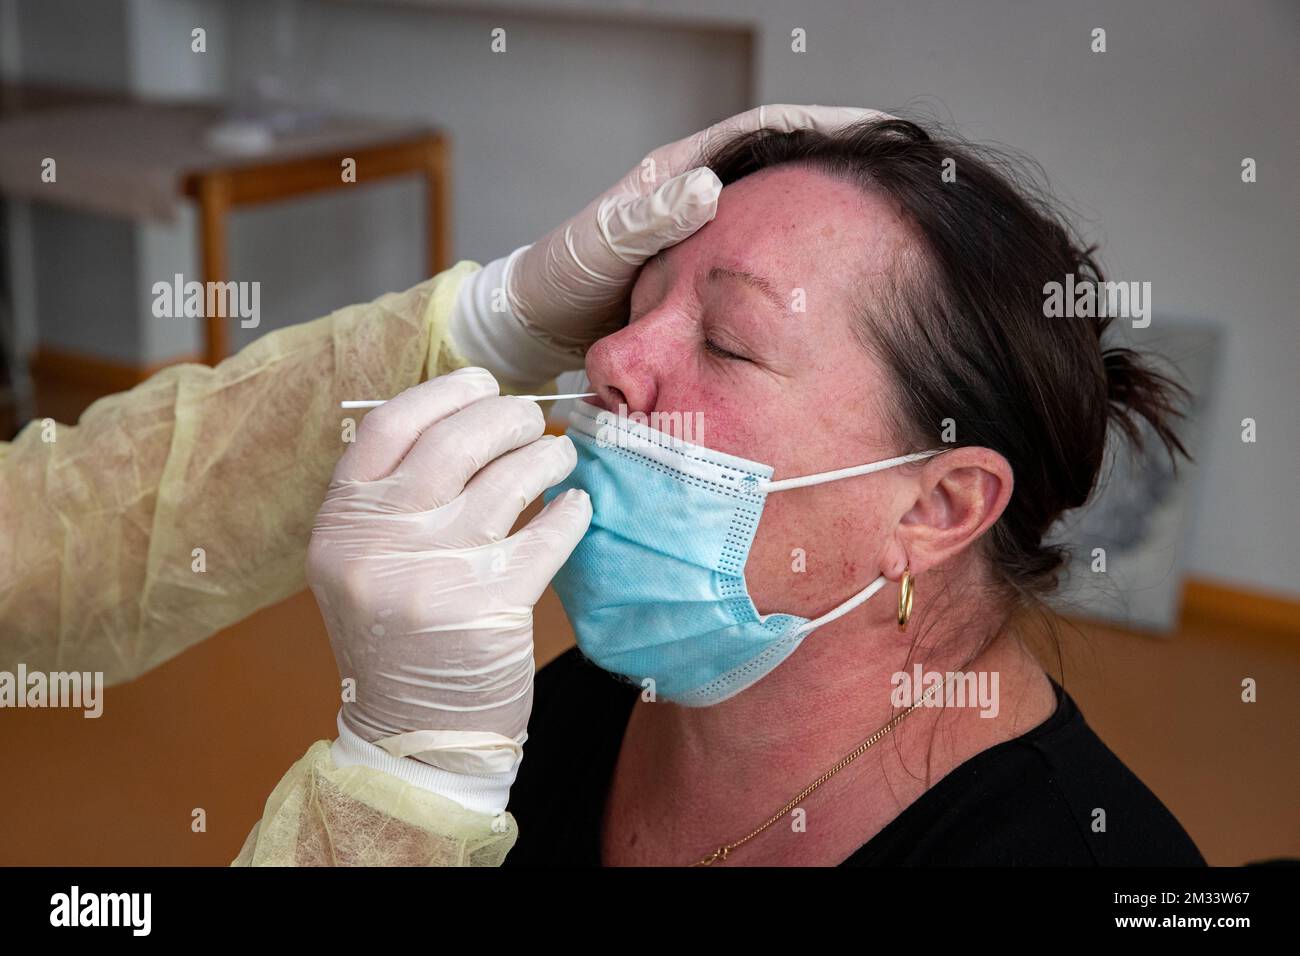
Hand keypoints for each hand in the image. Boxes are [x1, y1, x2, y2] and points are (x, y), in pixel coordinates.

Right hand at [307, 368, 590, 772]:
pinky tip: (577, 507)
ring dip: (547, 457)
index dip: (444, 392)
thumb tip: (464, 416)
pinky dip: (571, 512)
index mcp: (341, 524)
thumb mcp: (363, 563)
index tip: (483, 382)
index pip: (389, 423)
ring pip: (509, 480)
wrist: (413, 736)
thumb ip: (393, 497)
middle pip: (456, 440)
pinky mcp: (488, 606)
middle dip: (508, 416)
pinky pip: (547, 533)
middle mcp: (378, 543)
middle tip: (533, 420)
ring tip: (560, 459)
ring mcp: (432, 574)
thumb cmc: (398, 638)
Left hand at [507, 104, 889, 350]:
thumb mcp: (603, 243)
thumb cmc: (560, 275)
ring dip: (823, 217)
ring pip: (779, 216)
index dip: (820, 124)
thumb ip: (652, 217)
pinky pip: (764, 261)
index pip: (764, 129)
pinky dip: (797, 266)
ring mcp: (707, 234)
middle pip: (784, 167)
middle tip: (895, 181)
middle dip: (838, 167)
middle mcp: (699, 194)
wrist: (539, 322)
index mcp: (679, 170)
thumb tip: (711, 187)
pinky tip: (826, 286)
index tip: (871, 129)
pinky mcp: (707, 274)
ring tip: (879, 230)